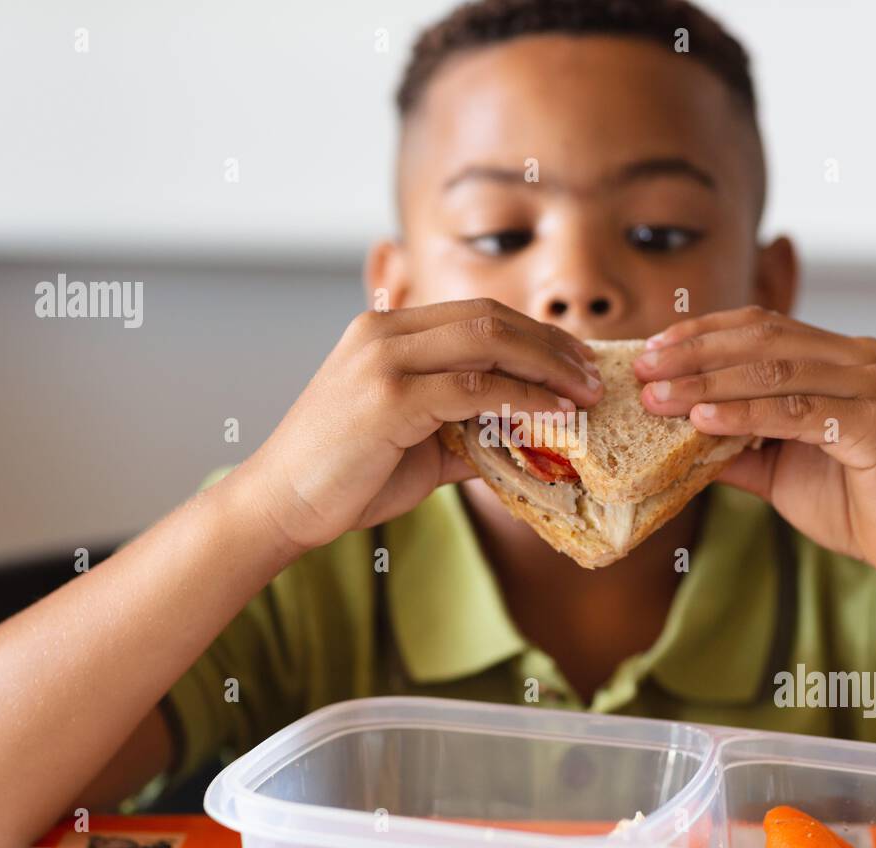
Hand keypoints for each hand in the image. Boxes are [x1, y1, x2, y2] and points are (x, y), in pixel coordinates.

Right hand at [243, 298, 601, 555]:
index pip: (479, 314)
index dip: (536, 333)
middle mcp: (384, 331)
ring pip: (489, 342)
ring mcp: (384, 359)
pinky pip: (475, 388)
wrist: (281, 505)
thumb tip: (530, 434)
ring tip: (586, 395)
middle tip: (594, 376)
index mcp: (387, 330)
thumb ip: (468, 427)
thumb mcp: (417, 441)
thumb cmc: (345, 476)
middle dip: (553, 345)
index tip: (577, 360)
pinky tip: (554, 415)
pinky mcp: (388, 397)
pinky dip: (523, 398)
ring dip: (548, 368)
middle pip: (491, 317)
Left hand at [633, 306, 875, 588]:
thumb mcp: (776, 464)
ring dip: (706, 383)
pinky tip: (701, 420)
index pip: (761, 327)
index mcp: (841, 355)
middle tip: (643, 370)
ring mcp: (874, 385)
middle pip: (762, 340)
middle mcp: (862, 357)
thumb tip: (668, 429)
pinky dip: (742, 414)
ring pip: (774, 371)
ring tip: (657, 398)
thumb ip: (732, 441)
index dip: (702, 334)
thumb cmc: (853, 503)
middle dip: (693, 354)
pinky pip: (795, 411)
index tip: (651, 350)